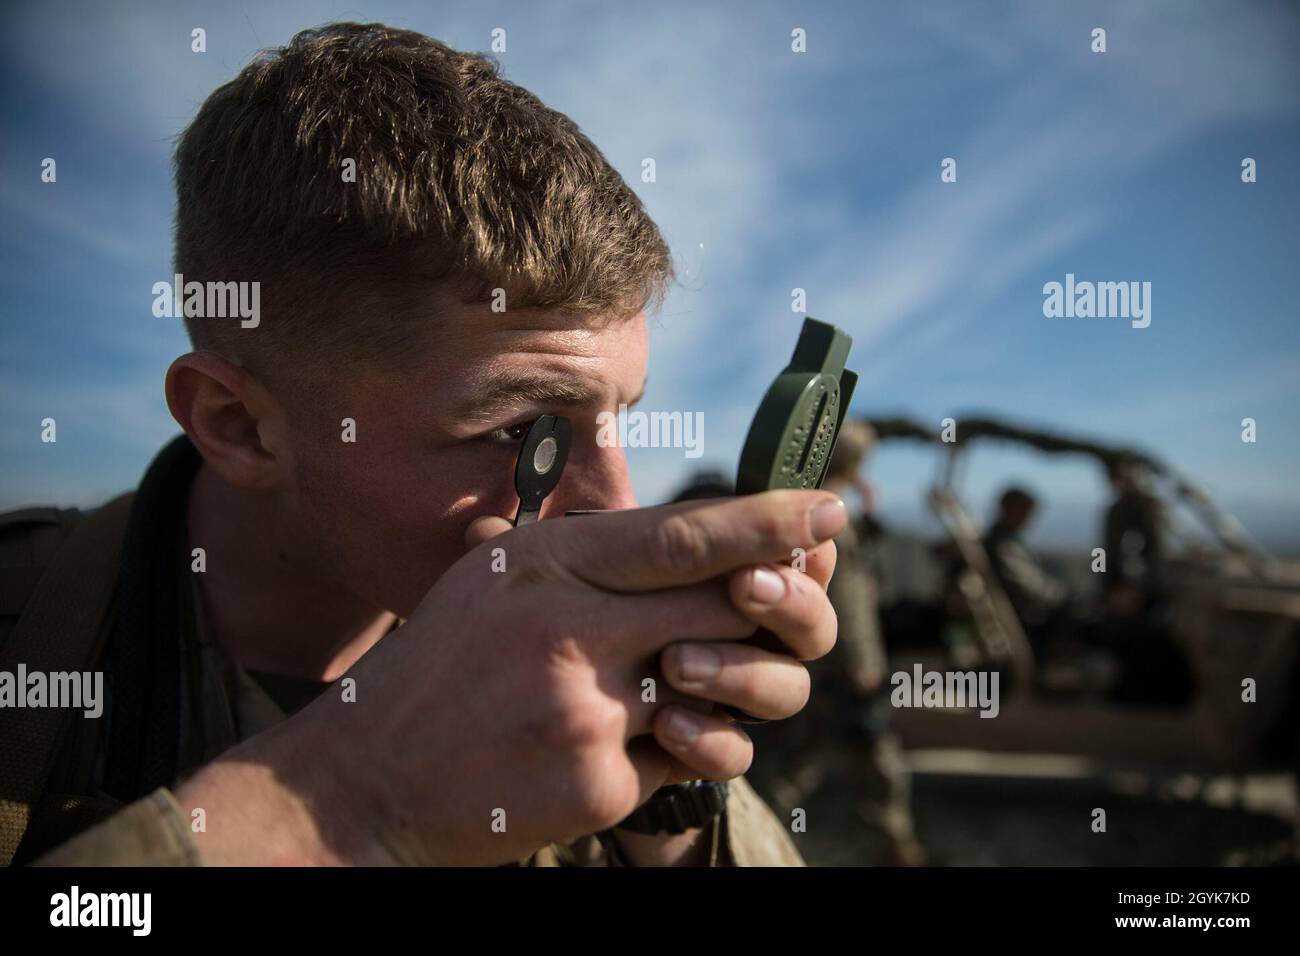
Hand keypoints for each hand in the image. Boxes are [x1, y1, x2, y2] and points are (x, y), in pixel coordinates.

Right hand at [178, 490, 845, 865]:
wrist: (365, 779)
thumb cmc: (440, 666)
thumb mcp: (493, 577)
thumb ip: (581, 549)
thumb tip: (688, 530)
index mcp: (546, 567)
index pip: (683, 536)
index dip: (769, 521)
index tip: (829, 510)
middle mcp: (569, 631)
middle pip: (727, 607)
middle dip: (774, 607)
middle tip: (786, 603)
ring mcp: (585, 713)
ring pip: (724, 691)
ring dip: (729, 689)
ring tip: (687, 687)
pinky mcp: (594, 786)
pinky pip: (683, 760)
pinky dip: (672, 749)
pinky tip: (622, 746)